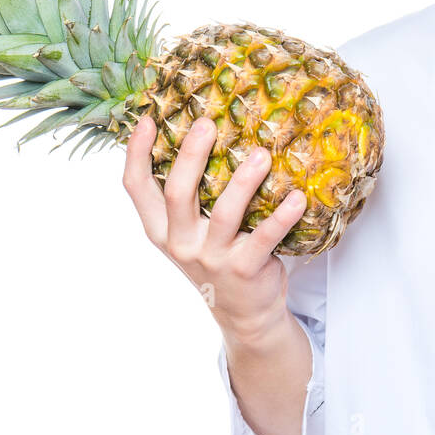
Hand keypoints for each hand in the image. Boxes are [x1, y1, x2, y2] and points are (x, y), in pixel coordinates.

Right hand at [121, 114, 308, 343]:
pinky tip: (297, 197)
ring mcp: (212, 258)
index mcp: (161, 229)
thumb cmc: (217, 258)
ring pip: (224, 213)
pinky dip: (282, 216)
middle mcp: (181, 243)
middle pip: (178, 194)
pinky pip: (265, 238)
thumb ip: (189, 197)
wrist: (244, 313)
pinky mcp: (245, 269)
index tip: (147, 120)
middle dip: (191, 155)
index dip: (136, 154)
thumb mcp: (191, 232)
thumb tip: (198, 136)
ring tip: (261, 154)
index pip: (137, 188)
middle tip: (206, 123)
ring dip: (244, 181)